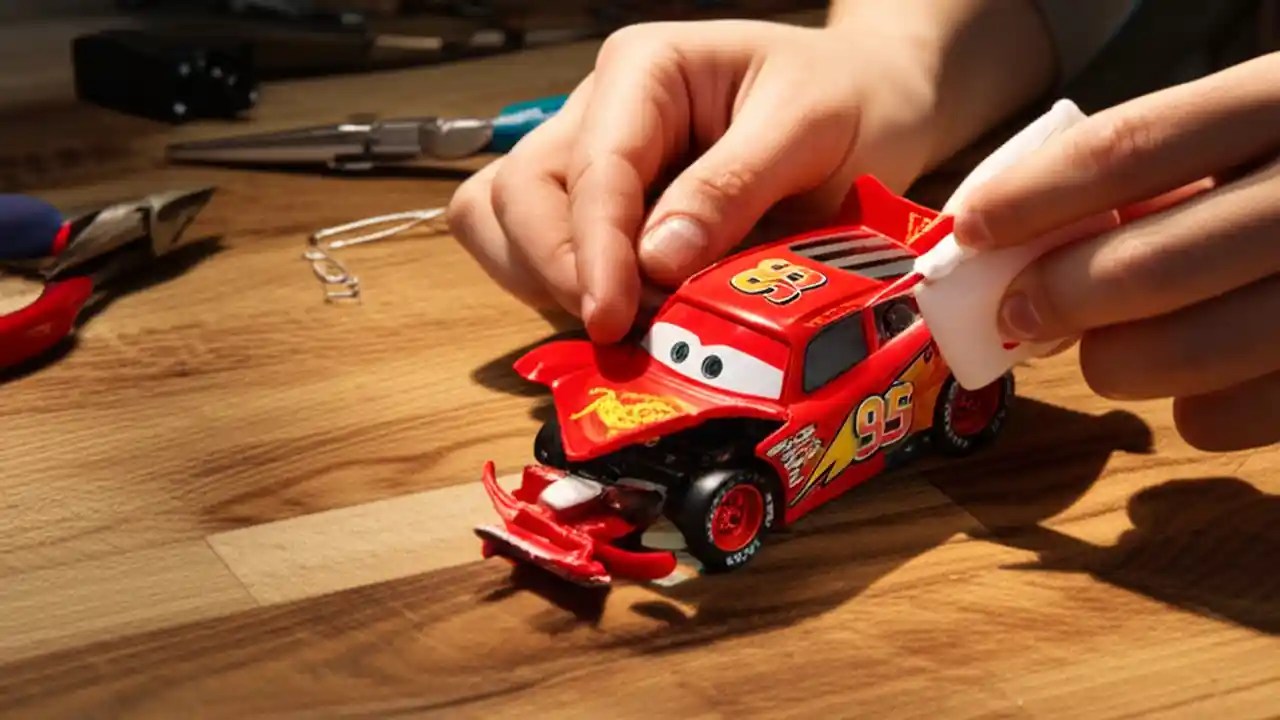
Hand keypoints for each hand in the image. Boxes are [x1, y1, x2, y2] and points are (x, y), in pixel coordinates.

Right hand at [447, 19, 944, 341]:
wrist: (871, 104)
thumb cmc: (847, 99)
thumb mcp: (807, 128)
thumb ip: (731, 189)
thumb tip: (656, 262)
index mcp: (644, 70)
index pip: (592, 166)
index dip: (592, 250)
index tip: (611, 318)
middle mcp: (598, 112)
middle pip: (517, 194)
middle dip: (559, 269)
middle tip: (625, 331)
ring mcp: (588, 162)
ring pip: (502, 224)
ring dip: (547, 284)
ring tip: (626, 323)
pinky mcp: (597, 214)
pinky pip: (534, 254)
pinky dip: (560, 293)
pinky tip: (622, 313)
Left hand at [955, 52, 1279, 451]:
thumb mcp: (1249, 135)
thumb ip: (1158, 173)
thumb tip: (1017, 240)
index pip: (1133, 149)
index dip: (1032, 197)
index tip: (972, 229)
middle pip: (1151, 265)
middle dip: (1057, 300)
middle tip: (1016, 314)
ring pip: (1186, 355)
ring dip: (1111, 362)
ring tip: (1104, 348)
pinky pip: (1229, 418)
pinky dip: (1186, 409)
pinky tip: (1193, 379)